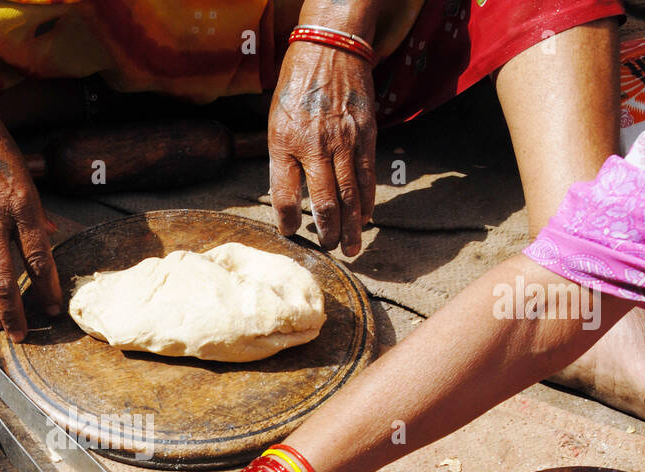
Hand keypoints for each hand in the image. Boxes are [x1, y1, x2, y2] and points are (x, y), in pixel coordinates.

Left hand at [269, 42, 376, 255]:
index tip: (290, 233)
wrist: (330, 49)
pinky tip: (366, 217)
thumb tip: (287, 198)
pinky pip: (368, 175)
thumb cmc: (297, 88)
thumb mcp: (275, 123)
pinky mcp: (367, 135)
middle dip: (327, 231)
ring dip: (352, 226)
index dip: (287, 220)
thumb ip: (281, 159)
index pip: (284, 194)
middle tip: (329, 249)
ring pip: (350, 194)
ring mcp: (344, 141)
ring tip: (351, 247)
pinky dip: (368, 200)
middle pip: (323, 202)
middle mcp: (315, 145)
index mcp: (285, 143)